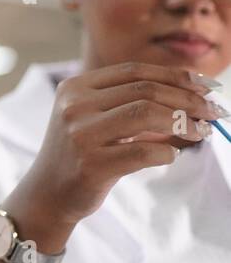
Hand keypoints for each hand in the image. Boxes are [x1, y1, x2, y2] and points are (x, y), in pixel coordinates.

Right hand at [17, 61, 220, 226]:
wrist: (48, 191)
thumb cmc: (80, 152)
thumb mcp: (93, 117)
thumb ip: (128, 102)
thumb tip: (191, 94)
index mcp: (75, 87)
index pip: (133, 71)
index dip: (174, 76)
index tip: (205, 86)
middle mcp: (74, 105)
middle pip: (144, 90)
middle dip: (187, 99)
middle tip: (213, 111)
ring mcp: (81, 134)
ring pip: (146, 114)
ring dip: (184, 122)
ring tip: (201, 131)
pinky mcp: (91, 165)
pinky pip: (144, 153)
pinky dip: (167, 153)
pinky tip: (171, 156)